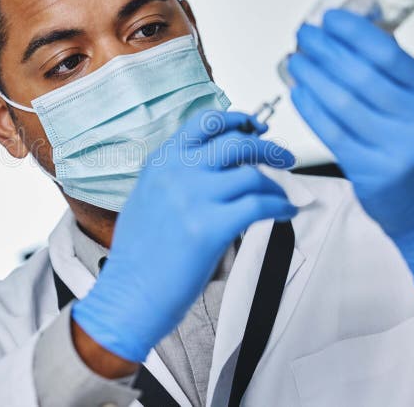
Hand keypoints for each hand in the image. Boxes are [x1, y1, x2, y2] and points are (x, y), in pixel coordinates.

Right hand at [72, 110, 296, 361]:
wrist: (128, 295)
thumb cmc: (139, 256)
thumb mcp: (148, 198)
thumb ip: (177, 176)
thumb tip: (219, 168)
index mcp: (161, 162)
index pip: (206, 122)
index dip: (238, 120)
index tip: (256, 128)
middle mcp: (177, 172)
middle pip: (237, 142)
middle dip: (268, 147)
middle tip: (285, 157)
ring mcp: (194, 197)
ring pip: (252, 174)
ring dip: (275, 184)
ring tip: (281, 196)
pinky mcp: (211, 227)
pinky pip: (260, 205)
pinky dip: (279, 206)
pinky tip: (284, 213)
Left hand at [287, 10, 413, 297]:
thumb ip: (394, 70)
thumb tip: (356, 28)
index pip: (389, 54)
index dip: (354, 32)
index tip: (330, 19)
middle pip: (360, 76)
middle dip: (325, 51)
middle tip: (304, 36)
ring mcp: (395, 151)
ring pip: (341, 104)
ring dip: (311, 77)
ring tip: (295, 61)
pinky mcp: (370, 173)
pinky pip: (331, 134)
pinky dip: (311, 109)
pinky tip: (299, 93)